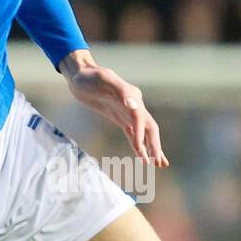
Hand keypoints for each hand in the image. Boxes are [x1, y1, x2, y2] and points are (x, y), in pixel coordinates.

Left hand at [59, 50, 167, 167]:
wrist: (79, 76)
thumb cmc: (90, 77)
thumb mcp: (103, 79)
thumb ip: (119, 89)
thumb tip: (133, 104)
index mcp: (132, 95)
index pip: (140, 118)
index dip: (141, 134)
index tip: (139, 150)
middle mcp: (134, 104)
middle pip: (149, 128)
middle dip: (155, 146)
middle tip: (160, 163)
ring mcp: (128, 112)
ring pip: (144, 133)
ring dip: (152, 148)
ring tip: (159, 164)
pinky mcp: (120, 117)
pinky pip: (132, 134)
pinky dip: (139, 146)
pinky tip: (143, 157)